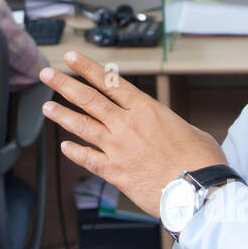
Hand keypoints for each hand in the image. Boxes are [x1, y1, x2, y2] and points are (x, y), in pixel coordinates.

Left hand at [39, 51, 226, 215]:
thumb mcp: (189, 130)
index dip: (88, 68)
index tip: (72, 58)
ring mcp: (118, 148)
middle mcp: (127, 126)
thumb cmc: (200, 161)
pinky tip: (64, 147)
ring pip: (83, 126)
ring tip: (47, 106)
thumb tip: (166, 128)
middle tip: (47, 74)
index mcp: (147, 110)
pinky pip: (89, 159)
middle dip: (65, 85)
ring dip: (63, 115)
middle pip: (89, 100)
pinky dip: (75, 152)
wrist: (198, 190)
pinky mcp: (115, 172)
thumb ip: (168, 125)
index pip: (111, 82)